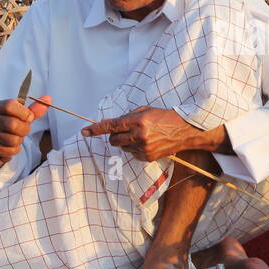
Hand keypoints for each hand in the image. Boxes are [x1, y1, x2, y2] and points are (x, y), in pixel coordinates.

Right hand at [0, 96, 49, 173]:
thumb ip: (34, 109)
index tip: (29, 117)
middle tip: (23, 129)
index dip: (24, 113)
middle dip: (24, 129)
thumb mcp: (20, 115)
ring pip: (13, 140)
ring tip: (15, 137)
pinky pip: (10, 150)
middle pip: (13, 125)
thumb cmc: (9, 124)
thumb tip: (48, 99)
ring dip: (19, 141)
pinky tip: (10, 145)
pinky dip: (15, 149)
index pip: (10, 105)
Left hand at [80, 106, 207, 161]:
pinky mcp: (147, 157)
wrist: (183, 131)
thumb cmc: (163, 118)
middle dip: (114, 136)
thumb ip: (126, 117)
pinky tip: (147, 143)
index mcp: (138, 121)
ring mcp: (143, 148)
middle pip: (113, 140)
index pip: (111, 126)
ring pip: (122, 148)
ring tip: (142, 136)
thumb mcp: (145, 111)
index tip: (85, 131)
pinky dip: (135, 149)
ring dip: (126, 142)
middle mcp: (139, 135)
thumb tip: (109, 124)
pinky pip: (132, 154)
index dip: (96, 129)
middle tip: (123, 131)